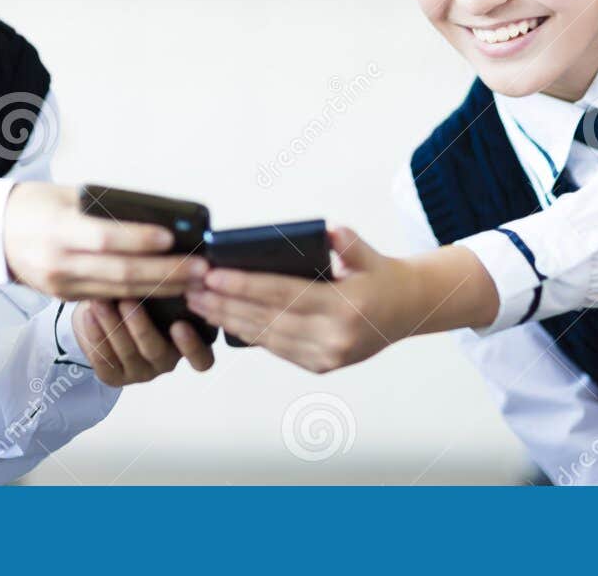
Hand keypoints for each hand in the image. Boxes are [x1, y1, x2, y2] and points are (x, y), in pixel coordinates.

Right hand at [4, 182, 207, 299]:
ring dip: (161, 288)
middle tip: (200, 269)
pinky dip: (139, 295)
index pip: (105, 238)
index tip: (172, 238)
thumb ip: (101, 207)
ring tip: (194, 282)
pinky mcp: (65, 298)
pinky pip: (108, 298)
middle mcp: (60, 263)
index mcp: (59, 230)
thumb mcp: (64, 195)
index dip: (139, 240)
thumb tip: (152, 215)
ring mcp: (62, 285)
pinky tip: (166, 291)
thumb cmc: (31, 206)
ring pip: (119, 291)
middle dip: (165, 273)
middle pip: (120, 272)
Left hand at [73, 300, 215, 386]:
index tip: (180, 324)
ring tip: (100, 301)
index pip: (201, 359)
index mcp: (186, 345)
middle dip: (139, 325)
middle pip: (156, 351)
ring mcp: (139, 372)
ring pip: (127, 352)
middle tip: (127, 299)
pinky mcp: (113, 377)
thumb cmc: (138, 296)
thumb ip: (166, 287)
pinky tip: (87, 314)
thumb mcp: (157, 293)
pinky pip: (103, 359)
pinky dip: (94, 335)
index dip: (191, 346)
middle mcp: (165, 362)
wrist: (103, 313)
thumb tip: (170, 261)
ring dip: (112, 325)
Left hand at [186, 226, 416, 372]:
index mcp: (344, 308)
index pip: (283, 295)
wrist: (406, 310)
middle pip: (267, 319)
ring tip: (198, 303)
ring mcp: (325, 356)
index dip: (244, 285)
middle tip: (191, 288)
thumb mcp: (368, 253)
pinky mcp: (319, 365)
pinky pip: (275, 348)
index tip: (212, 275)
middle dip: (225, 303)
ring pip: (266, 338)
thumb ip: (347, 243)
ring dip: (229, 320)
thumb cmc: (379, 275)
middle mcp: (333, 338)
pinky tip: (224, 318)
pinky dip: (247, 333)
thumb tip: (325, 232)